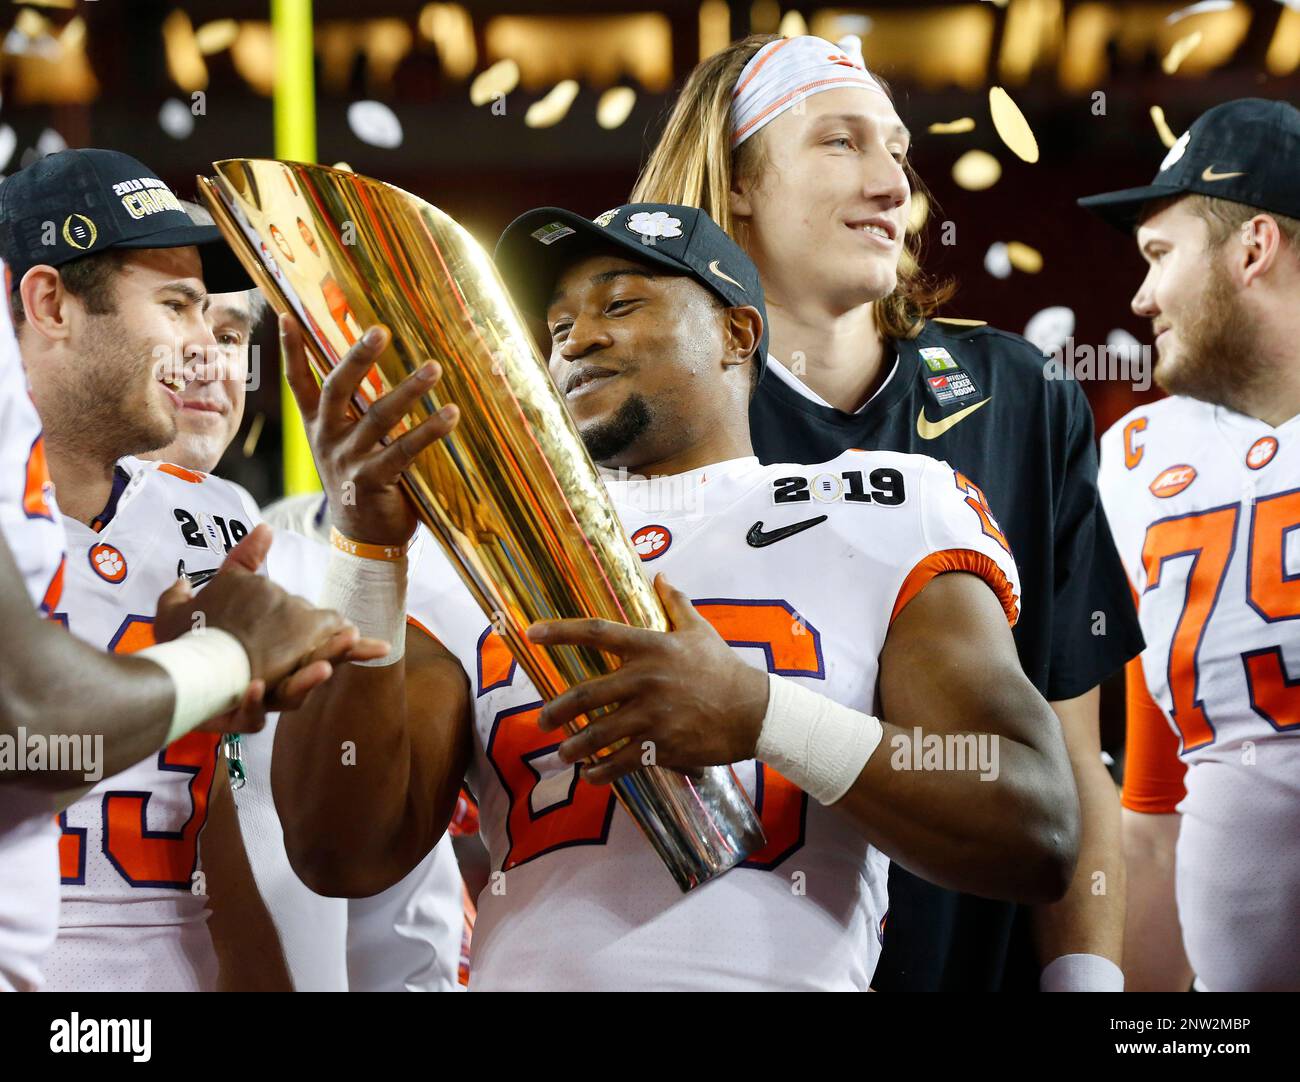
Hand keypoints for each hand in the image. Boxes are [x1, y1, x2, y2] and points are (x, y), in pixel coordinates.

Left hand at [154, 524, 390, 710]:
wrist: (166, 668)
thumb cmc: (197, 631)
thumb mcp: (223, 589)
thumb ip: (246, 560)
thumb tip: (266, 528)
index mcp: (286, 652)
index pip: (323, 647)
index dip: (346, 643)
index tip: (362, 634)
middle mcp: (279, 678)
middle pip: (315, 670)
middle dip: (334, 656)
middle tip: (351, 638)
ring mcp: (258, 701)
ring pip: (293, 696)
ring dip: (308, 681)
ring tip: (323, 669)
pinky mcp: (232, 718)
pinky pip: (250, 718)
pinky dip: (253, 704)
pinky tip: (254, 688)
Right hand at [281, 314, 459, 546]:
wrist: (363, 538)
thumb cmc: (363, 483)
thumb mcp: (348, 445)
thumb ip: (357, 414)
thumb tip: (380, 373)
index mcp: (318, 427)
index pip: (299, 383)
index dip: (291, 351)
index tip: (286, 315)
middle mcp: (327, 438)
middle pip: (338, 389)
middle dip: (358, 357)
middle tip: (380, 330)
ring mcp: (348, 459)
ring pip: (378, 416)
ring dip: (408, 390)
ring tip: (433, 367)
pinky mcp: (372, 480)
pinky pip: (403, 450)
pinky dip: (429, 431)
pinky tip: (450, 414)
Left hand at [526, 575, 769, 784]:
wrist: (753, 712)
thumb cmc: (723, 668)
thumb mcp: (700, 630)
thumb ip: (676, 603)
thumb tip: (661, 576)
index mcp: (651, 647)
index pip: (597, 633)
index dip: (561, 631)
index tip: (531, 633)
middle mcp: (645, 679)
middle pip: (586, 694)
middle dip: (558, 710)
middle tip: (543, 720)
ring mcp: (652, 715)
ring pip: (599, 733)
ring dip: (575, 746)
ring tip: (563, 753)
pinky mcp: (661, 746)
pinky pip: (622, 761)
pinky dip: (602, 771)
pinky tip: (591, 774)